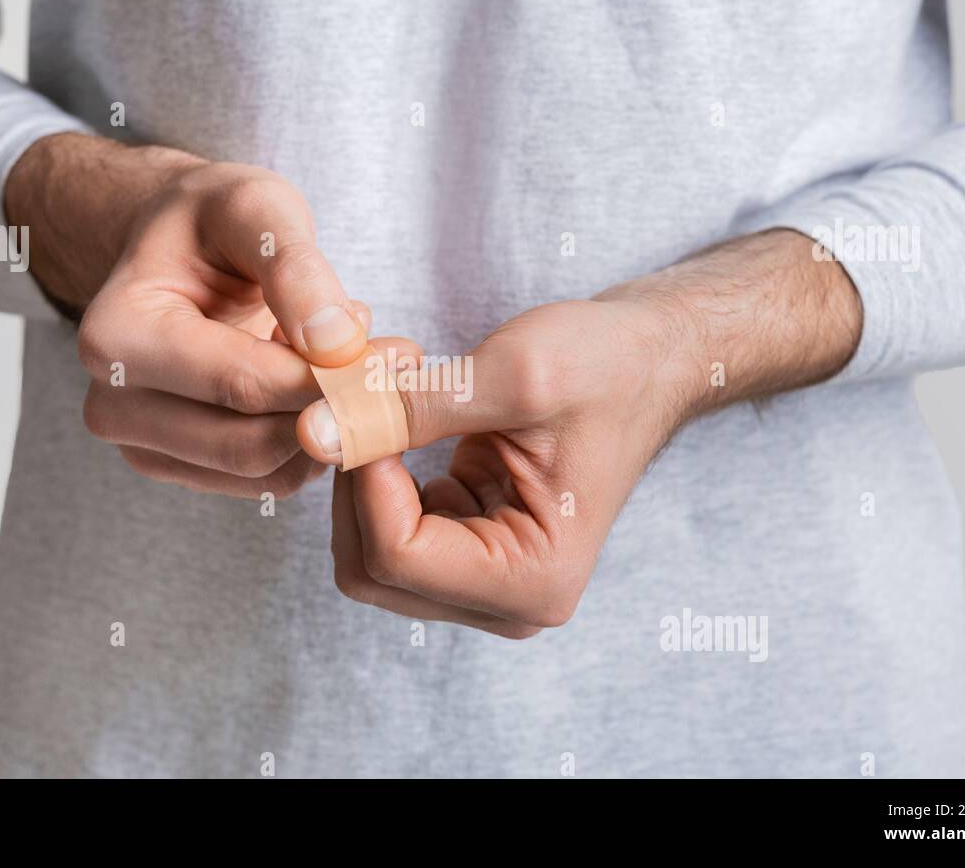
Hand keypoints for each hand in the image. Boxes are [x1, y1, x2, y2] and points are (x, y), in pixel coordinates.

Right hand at [6, 133, 369, 497]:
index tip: (394, 358)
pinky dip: (311, 442)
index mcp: (118, 334)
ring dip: (328, 426)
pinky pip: (267, 481)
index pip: (240, 385)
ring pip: (265, 473)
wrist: (178, 252)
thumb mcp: (256, 208)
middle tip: (395, 364)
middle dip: (337, 410)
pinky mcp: (179, 468)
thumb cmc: (212, 222)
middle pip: (251, 444)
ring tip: (350, 358)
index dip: (328, 380)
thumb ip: (297, 270)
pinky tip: (317, 385)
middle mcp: (113, 403)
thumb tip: (338, 346)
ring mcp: (142, 446)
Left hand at [299, 230, 861, 635]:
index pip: (398, 557)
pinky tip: (399, 420)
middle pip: (370, 571)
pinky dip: (376, 476)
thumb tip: (316, 429)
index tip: (367, 400)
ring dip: (360, 476)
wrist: (647, 362)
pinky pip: (385, 531)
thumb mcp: (512, 375)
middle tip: (367, 397)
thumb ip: (410, 408)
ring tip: (390, 400)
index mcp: (534, 579)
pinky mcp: (466, 552)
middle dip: (354, 482)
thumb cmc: (605, 367)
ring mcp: (484, 582)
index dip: (363, 478)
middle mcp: (508, 601)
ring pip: (366, 555)